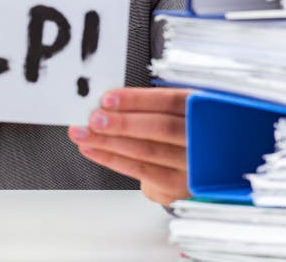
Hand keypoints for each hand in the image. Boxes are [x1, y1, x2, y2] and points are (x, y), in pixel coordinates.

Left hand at [67, 87, 189, 205]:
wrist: (201, 165)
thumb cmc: (179, 130)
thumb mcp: (174, 110)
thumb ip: (147, 105)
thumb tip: (106, 101)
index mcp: (200, 110)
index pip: (169, 101)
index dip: (137, 100)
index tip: (107, 98)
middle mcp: (202, 138)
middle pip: (160, 128)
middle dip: (122, 123)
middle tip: (93, 119)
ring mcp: (192, 164)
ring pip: (147, 151)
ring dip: (109, 142)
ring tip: (83, 134)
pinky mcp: (178, 185)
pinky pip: (141, 171)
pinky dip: (112, 159)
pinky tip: (93, 150)